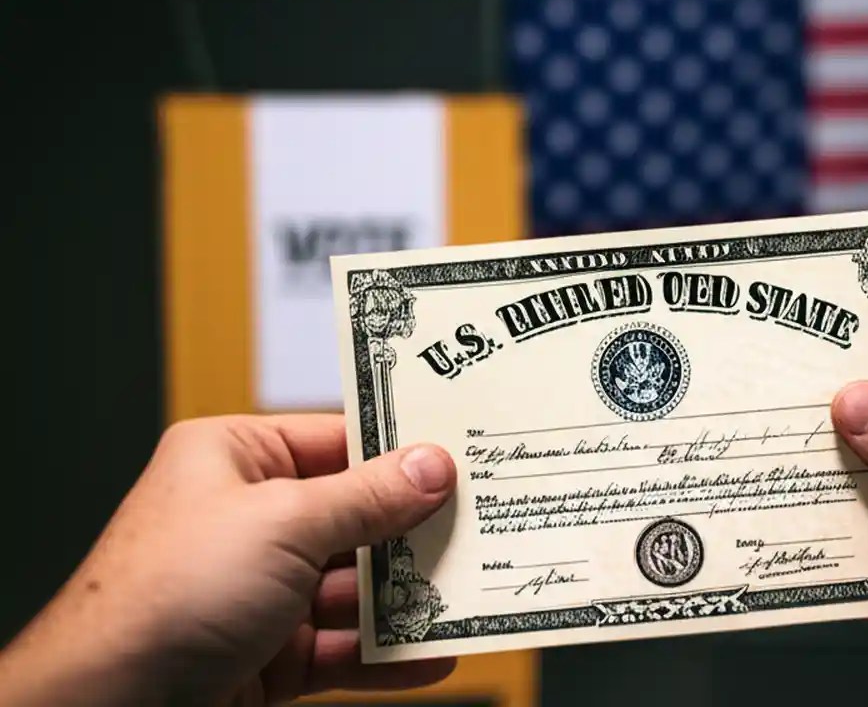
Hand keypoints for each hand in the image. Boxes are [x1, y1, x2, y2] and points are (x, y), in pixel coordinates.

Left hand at [0, 415, 457, 705]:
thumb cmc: (161, 597)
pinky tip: (430, 654)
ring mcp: (257, 590)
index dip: (397, 449)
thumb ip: (366, 498)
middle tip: (479, 527)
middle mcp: (246, 521)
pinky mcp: (265, 653)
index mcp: (233, 461)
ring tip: (467, 595)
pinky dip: (385, 653)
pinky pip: (341, 647)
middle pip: (354, 517)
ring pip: (353, 587)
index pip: (335, 440)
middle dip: (413, 531)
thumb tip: (430, 467)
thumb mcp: (282, 524)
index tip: (460, 454)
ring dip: (407, 598)